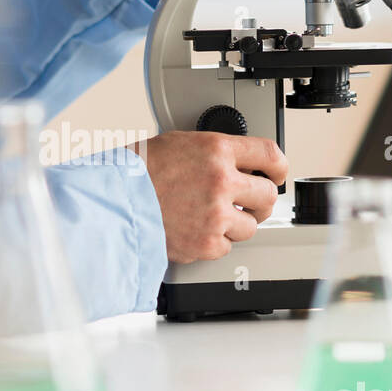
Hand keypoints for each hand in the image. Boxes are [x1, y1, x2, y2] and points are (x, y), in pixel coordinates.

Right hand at [130, 132, 287, 263]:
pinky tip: (196, 230)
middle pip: (268, 195)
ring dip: (236, 224)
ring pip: (250, 226)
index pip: (270, 154)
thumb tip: (234, 163)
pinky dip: (214, 242)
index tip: (277, 174)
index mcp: (216, 150)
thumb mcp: (179, 144)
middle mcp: (221, 181)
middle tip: (249, 203)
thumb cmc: (136, 172)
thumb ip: (212, 154)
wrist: (113, 202)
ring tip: (212, 218)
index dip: (278, 167)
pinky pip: (226, 247)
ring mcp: (216, 215)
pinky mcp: (205, 243)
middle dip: (260, 200)